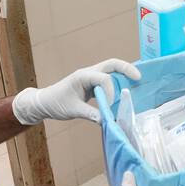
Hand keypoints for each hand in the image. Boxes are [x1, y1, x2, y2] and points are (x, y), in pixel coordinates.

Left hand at [12, 58, 140, 125]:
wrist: (44, 102)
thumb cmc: (56, 103)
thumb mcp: (72, 110)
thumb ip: (90, 114)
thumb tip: (107, 121)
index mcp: (83, 76)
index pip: (104, 79)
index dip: (111, 92)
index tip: (110, 106)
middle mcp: (88, 73)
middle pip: (112, 64)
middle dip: (127, 69)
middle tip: (139, 77)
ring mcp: (91, 77)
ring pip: (112, 70)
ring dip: (124, 75)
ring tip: (137, 84)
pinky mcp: (92, 84)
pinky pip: (109, 80)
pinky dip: (118, 84)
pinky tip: (125, 92)